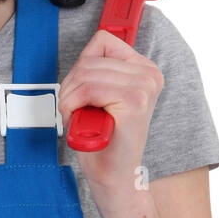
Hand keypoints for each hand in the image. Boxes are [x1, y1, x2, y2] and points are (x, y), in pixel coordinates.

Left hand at [58, 29, 163, 207]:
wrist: (113, 175)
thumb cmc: (103, 139)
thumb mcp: (100, 95)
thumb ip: (98, 69)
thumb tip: (88, 49)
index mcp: (144, 69)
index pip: (103, 41)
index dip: (81, 66)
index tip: (81, 90)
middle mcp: (149, 75)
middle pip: (90, 59)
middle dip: (70, 86)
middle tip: (73, 110)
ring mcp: (144, 87)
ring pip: (85, 74)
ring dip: (70, 99)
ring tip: (77, 117)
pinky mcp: (134, 101)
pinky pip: (87, 90)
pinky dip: (73, 107)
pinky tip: (82, 123)